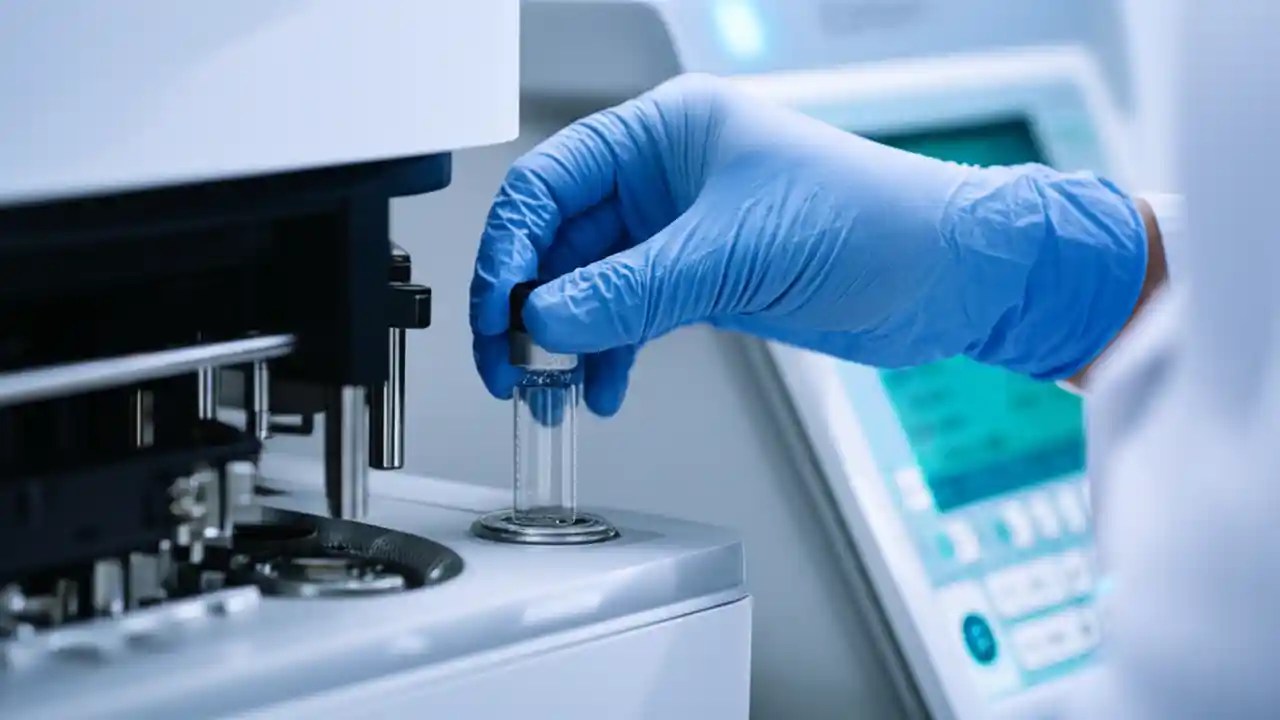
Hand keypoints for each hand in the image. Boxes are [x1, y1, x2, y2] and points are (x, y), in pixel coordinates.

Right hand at [470, 74, 1147, 415]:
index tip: (498, 312)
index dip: (511, 249)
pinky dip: (610, 352)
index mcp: (664, 134)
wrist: (950, 274)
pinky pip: (630, 315)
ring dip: (565, 338)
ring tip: (548, 386)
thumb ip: (632, 290)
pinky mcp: (704, 279)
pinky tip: (602, 385)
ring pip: (590, 285)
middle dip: (530, 305)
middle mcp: (664, 178)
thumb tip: (546, 321)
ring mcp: (682, 231)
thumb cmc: (872, 220)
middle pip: (560, 239)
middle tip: (509, 362)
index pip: (550, 183)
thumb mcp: (735, 253)